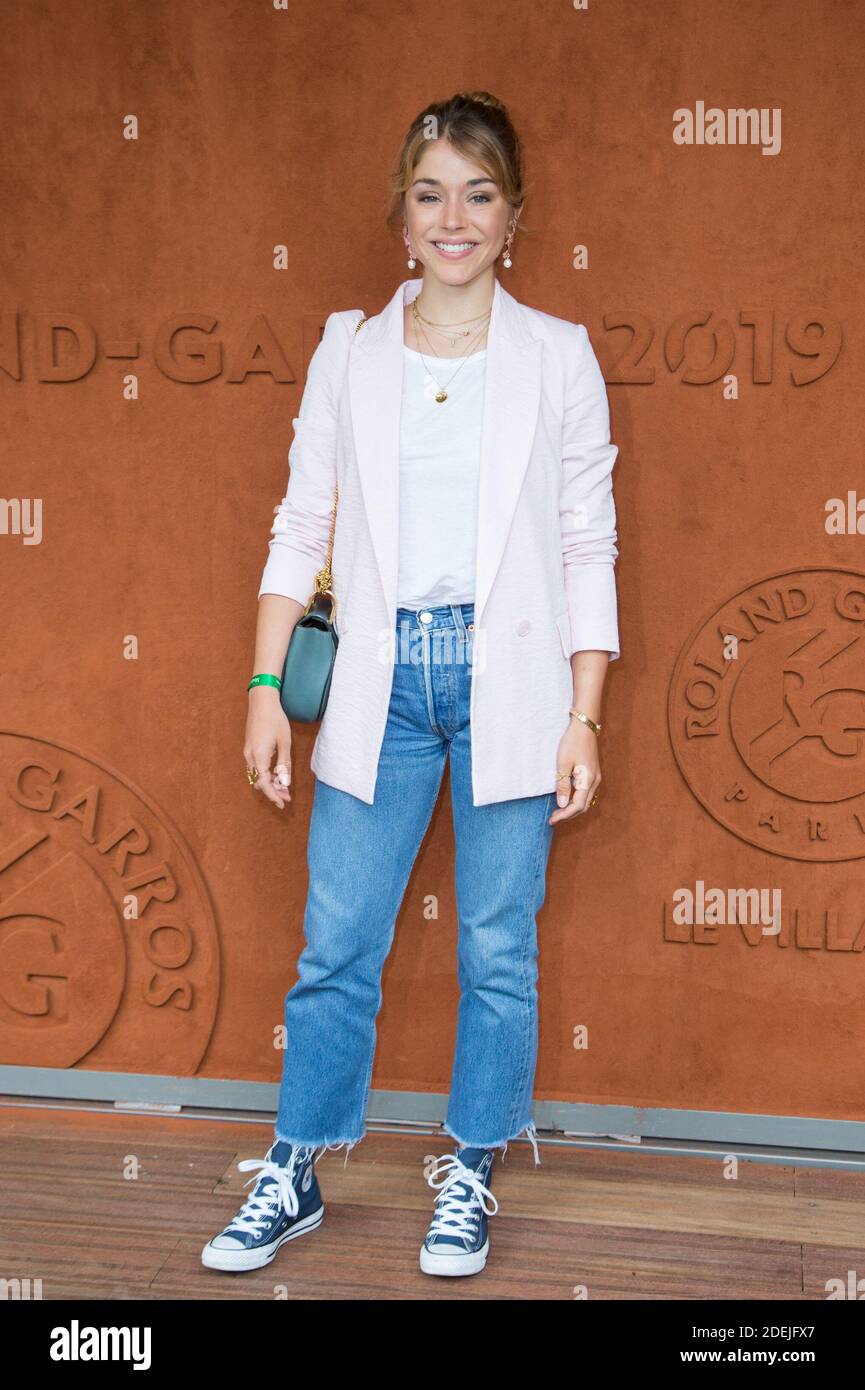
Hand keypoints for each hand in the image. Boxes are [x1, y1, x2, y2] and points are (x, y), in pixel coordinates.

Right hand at [244, 687, 292, 808]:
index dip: (274, 795)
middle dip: (273, 791)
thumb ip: (284, 764)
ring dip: (269, 783)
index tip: (283, 803)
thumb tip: (285, 782)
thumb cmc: (275, 719)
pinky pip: (255, 767)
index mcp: (259, 756)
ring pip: (256, 775)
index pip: (265, 783)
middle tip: (287, 796)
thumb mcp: (285, 742)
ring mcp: (247, 752)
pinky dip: (264, 774)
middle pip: (259, 782)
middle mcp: (249, 756)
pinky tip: (275, 773)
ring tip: (283, 785)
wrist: (261, 702)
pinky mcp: (248, 748)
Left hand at [549, 719, 600, 824]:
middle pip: (583, 806)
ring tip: (558, 810)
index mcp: (587, 781)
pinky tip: (566, 798)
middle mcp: (595, 782)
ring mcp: (595, 778)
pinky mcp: (593, 773)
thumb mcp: (563, 764)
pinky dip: (576, 799)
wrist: (584, 727)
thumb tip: (561, 804)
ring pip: (586, 800)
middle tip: (553, 817)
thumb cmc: (572, 743)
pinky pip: (586, 793)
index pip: (577, 806)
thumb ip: (562, 785)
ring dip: (572, 808)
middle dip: (568, 814)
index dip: (564, 815)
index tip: (551, 820)